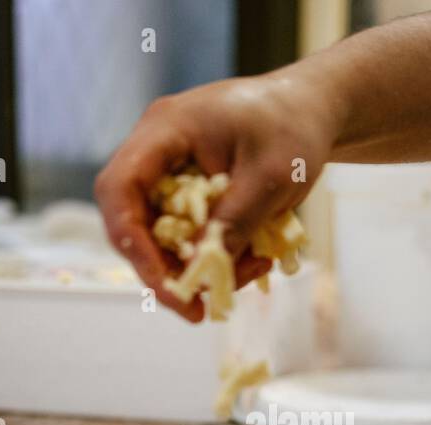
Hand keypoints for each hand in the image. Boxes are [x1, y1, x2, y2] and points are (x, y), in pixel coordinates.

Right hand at [95, 73, 339, 320]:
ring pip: (160, 238)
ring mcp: (169, 173)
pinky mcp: (187, 195)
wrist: (311, 110)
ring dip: (198, 268)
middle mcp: (155, 151)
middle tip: (198, 310)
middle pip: (132, 222)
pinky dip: (214, 257)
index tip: (165, 285)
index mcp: (164, 130)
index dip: (133, 243)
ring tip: (253, 270)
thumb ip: (233, 222)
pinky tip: (254, 260)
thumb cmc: (292, 129)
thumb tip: (200, 272)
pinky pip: (186, 237)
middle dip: (164, 270)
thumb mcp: (270, 177)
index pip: (120, 189)